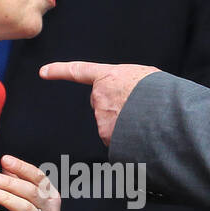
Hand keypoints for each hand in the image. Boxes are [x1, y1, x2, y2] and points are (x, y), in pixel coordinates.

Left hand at [0, 155, 61, 210]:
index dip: (22, 167)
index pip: (38, 177)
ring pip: (27, 210)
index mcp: (51, 196)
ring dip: (7, 199)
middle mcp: (51, 210)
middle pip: (32, 192)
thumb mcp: (32, 203)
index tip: (4, 160)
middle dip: (10, 183)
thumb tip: (5, 164)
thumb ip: (20, 184)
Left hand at [39, 62, 159, 145]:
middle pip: (100, 104)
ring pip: (108, 123)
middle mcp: (100, 95)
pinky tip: (138, 133)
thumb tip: (125, 100)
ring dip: (122, 124)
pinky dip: (124, 139)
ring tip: (142, 121)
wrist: (166, 113)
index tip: (43, 72)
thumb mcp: (144, 77)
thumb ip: (126, 83)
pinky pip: (114, 138)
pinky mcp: (107, 135)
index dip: (60, 71)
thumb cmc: (160, 93)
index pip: (79, 71)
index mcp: (109, 76)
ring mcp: (102, 116)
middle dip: (112, 108)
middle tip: (134, 109)